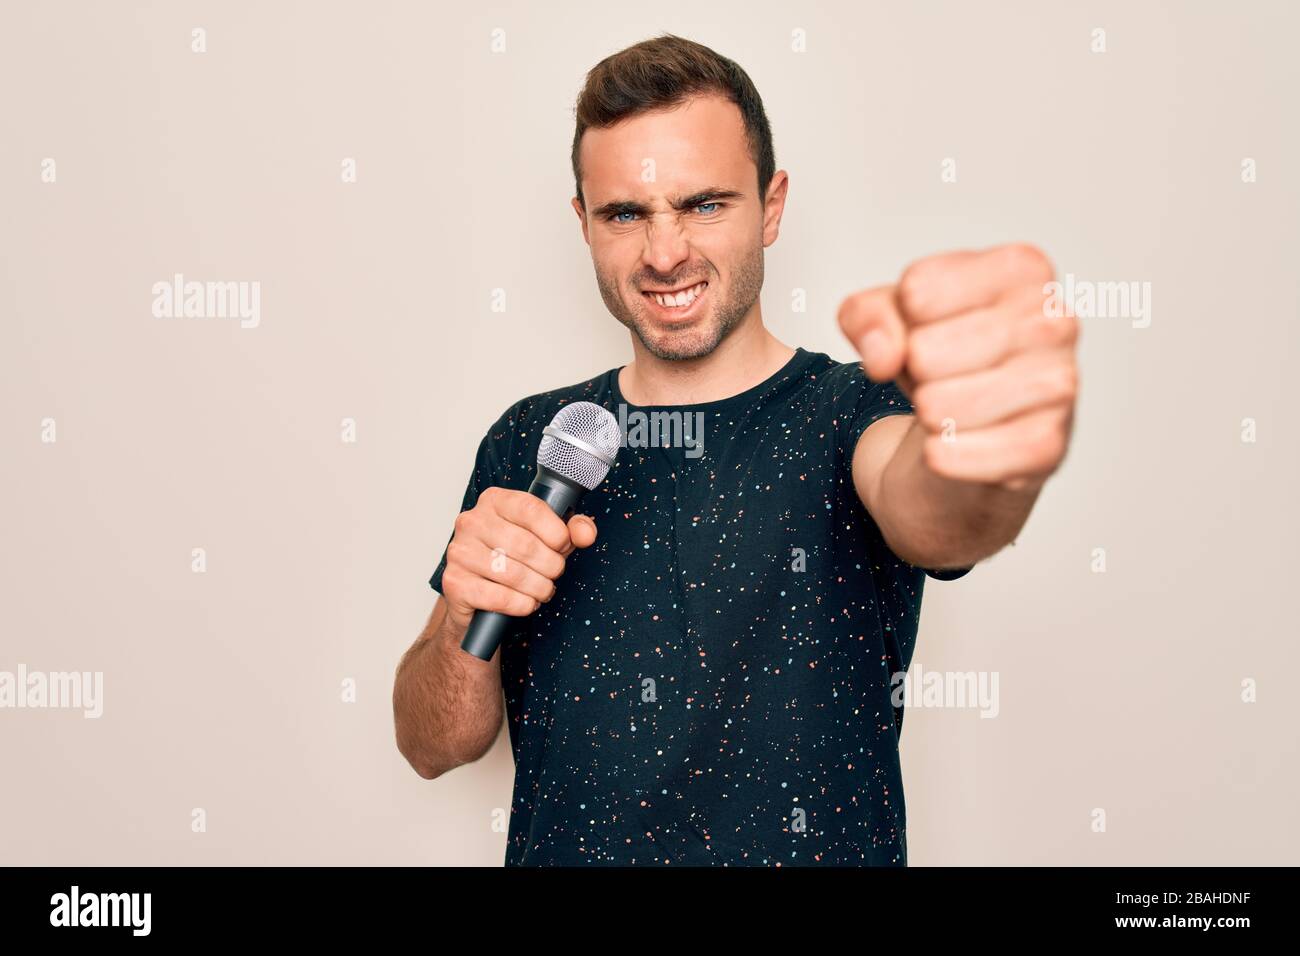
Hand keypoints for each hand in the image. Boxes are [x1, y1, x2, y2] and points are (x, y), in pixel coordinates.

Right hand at [440, 486, 597, 628]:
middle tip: (554, 573)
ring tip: (543, 589)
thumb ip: (572, 530)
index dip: (556, 532)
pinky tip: (526, 602)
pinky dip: (522, 605)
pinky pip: (499, 597)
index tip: (563, 546)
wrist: (477, 596)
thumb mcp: (547, 538)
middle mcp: (471, 521)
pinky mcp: (455, 583)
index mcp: (494, 501)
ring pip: (514, 574)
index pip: (531, 509)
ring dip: (539, 588)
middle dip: (551, 566)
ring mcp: (459, 552)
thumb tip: (585, 533)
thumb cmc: (514, 560)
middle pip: (525, 545)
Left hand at [837, 243, 1079, 492]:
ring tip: (952, 406)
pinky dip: (937, 455)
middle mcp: (1054, 320)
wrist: (972, 428)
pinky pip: (954, 454)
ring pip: (937, 406)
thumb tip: (882, 357)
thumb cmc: (942, 354)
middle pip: (924, 352)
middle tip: (940, 374)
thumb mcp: (889, 315)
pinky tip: (955, 443)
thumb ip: (867, 315)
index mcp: (1023, 268)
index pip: (917, 291)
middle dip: (914, 371)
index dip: (902, 319)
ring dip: (927, 413)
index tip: (929, 326)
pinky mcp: (1046, 445)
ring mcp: (1060, 383)